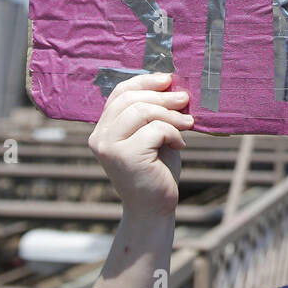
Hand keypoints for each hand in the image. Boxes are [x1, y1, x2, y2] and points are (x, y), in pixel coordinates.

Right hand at [88, 73, 193, 215]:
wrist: (154, 207)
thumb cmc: (156, 170)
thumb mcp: (152, 135)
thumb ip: (152, 113)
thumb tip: (171, 84)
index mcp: (103, 128)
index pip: (120, 93)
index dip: (145, 81)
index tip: (168, 79)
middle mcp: (99, 136)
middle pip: (130, 99)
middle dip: (162, 96)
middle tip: (185, 99)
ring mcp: (108, 146)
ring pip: (141, 111)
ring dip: (170, 114)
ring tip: (187, 123)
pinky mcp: (124, 155)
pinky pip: (154, 129)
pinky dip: (173, 133)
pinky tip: (180, 145)